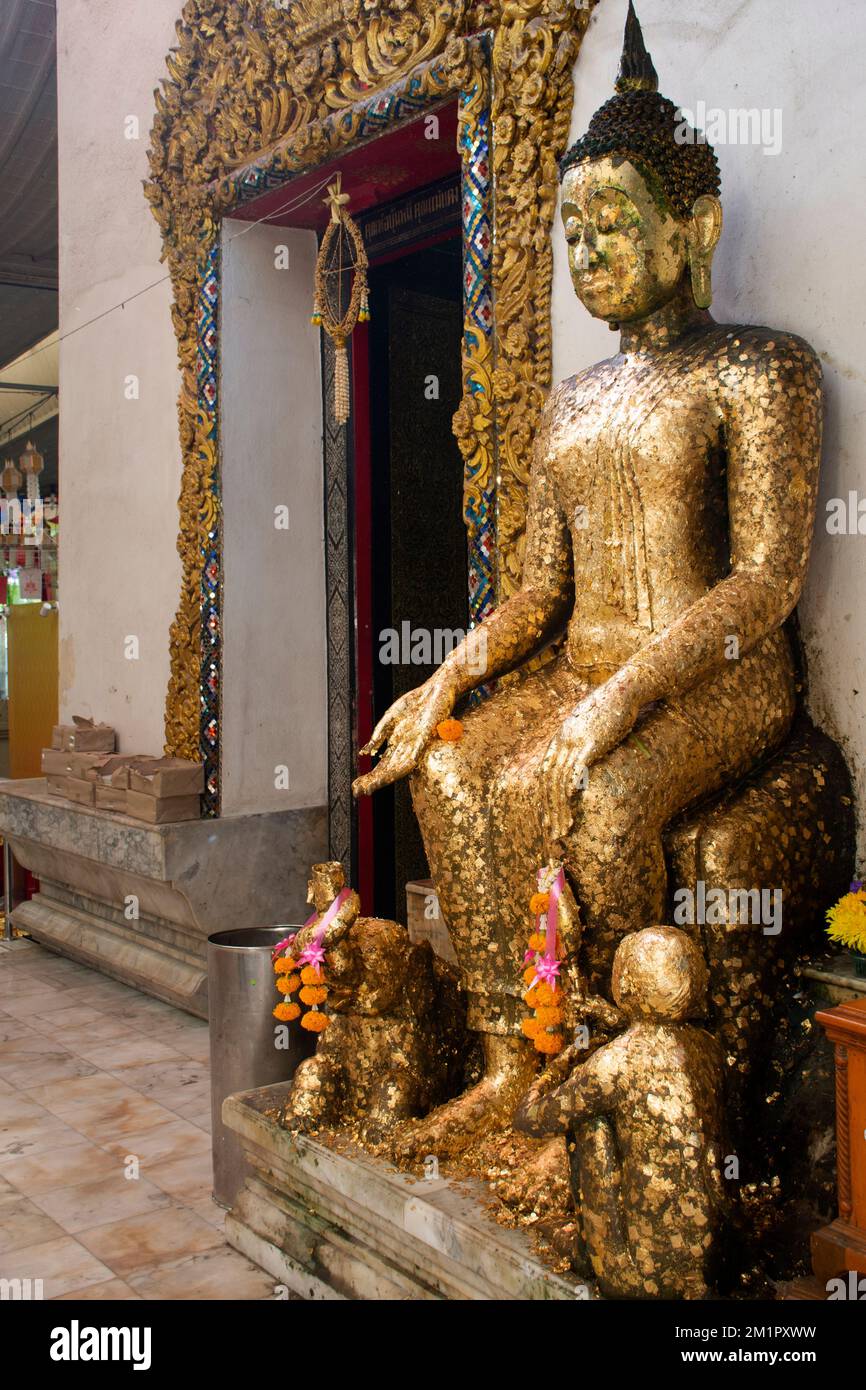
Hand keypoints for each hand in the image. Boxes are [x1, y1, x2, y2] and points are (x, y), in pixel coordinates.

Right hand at [352, 671, 456, 795]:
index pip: (383, 766)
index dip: (371, 777)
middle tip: (361, 792)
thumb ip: (379, 734)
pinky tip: (400, 769)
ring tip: (374, 785)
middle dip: (375, 780)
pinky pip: (416, 750)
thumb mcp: (391, 718)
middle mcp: (407, 747)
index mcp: (398, 744)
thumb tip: (365, 754)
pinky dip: (407, 759)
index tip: (356, 788)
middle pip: (389, 769)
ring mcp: (417, 742)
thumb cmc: (416, 704)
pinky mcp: (427, 734)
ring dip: (388, 775)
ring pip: (401, 765)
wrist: (437, 688)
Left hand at [540, 666, 650, 843]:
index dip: (544, 796)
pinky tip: (569, 807)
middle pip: (547, 780)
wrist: (628, 688)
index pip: (545, 771)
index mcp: (562, 736)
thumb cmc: (616, 707)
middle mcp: (563, 739)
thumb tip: (586, 759)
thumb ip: (586, 742)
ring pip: (558, 780)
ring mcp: (575, 740)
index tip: (547, 817)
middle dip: (548, 810)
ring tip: (563, 830)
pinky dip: (569, 790)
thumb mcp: (594, 725)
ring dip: (559, 809)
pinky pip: (575, 771)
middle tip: (552, 833)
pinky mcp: (590, 743)